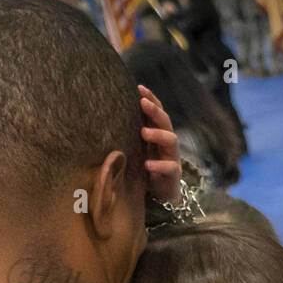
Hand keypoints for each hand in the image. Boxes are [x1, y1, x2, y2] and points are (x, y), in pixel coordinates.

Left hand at [138, 85, 183, 203]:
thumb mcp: (138, 149)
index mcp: (159, 134)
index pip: (157, 112)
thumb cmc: (147, 169)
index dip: (151, 99)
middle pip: (165, 122)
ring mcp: (172, 157)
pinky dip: (159, 165)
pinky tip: (147, 164)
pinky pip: (170, 167)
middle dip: (155, 111)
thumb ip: (131, 135)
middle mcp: (168, 143)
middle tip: (142, 103)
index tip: (139, 88)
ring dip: (157, 134)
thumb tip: (108, 119)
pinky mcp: (174, 175)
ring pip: (171, 140)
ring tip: (143, 132)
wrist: (162, 194)